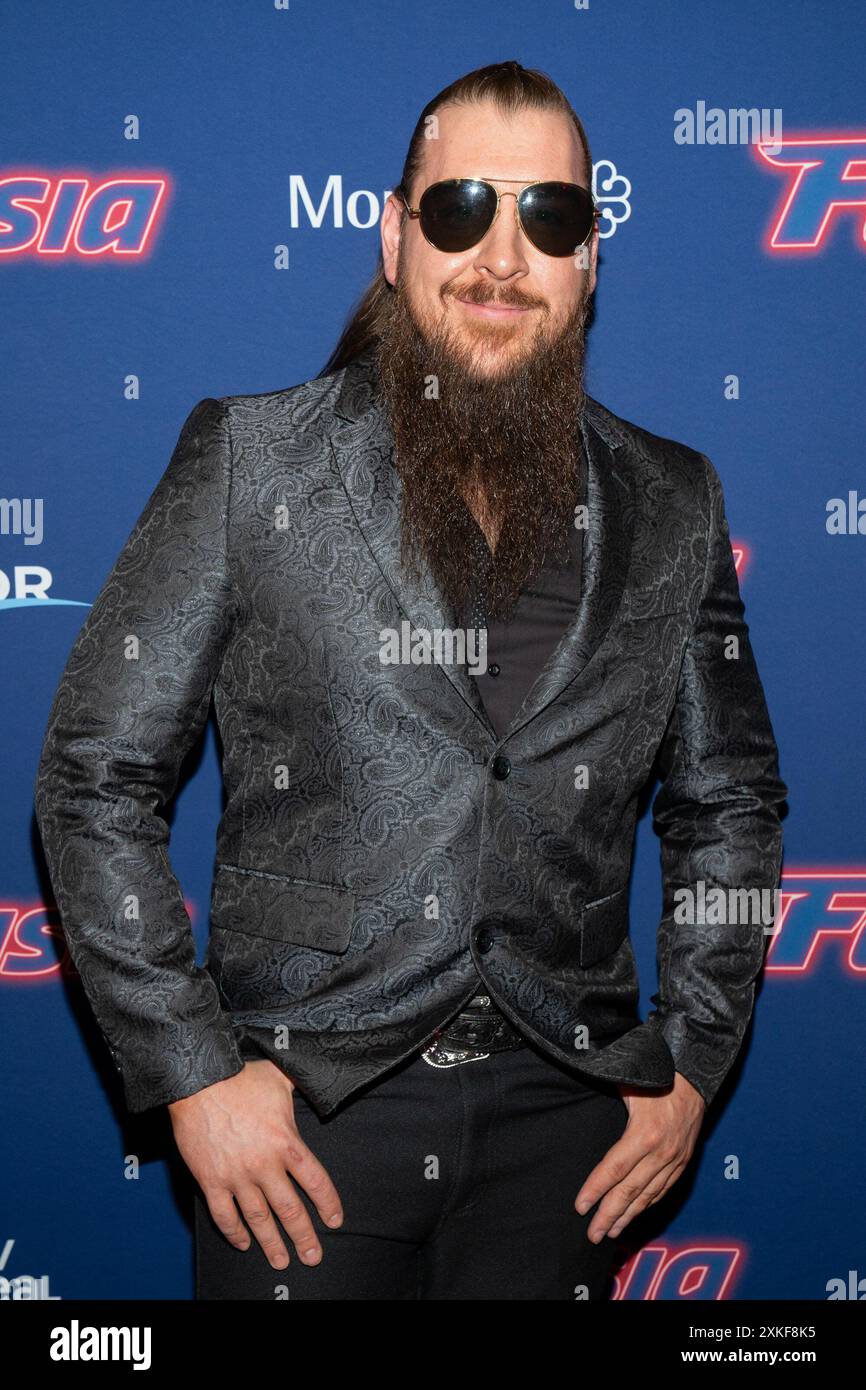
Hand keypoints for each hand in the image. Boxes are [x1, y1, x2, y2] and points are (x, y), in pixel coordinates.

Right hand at [168, 1059, 343, 1269]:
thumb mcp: (280, 1077)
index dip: (328, 1205)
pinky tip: (243, 1242)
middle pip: (290, 1210)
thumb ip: (301, 1086)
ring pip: (259, 1219)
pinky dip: (234, 1232)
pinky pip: (224, 1215)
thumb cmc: (240, 1077)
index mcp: (286, 1142)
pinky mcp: (211, 1181)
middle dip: (304, 1237)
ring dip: (271, 1243)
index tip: (333, 1221)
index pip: (315, 1182)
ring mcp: (237, 1176)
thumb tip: (317, 1081)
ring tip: (281, 1260)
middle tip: (312, 1256)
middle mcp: (264, 1165)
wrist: (198, 1082)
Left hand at [575, 1071, 705, 1242]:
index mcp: (644, 1134)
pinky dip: (648, 1205)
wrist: (695, 1074)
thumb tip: (583, 1113)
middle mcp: (661, 1152)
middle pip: (629, 1191)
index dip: (595, 1190)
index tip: (580, 1207)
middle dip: (608, 1216)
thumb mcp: (627, 1084)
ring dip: (628, 1217)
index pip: (613, 1170)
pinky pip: (664, 1189)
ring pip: (648, 1195)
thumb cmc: (656, 1074)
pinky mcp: (684, 1161)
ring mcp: (675, 1159)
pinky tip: (636, 1214)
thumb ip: (608, 1104)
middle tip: (592, 1235)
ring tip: (611, 1232)